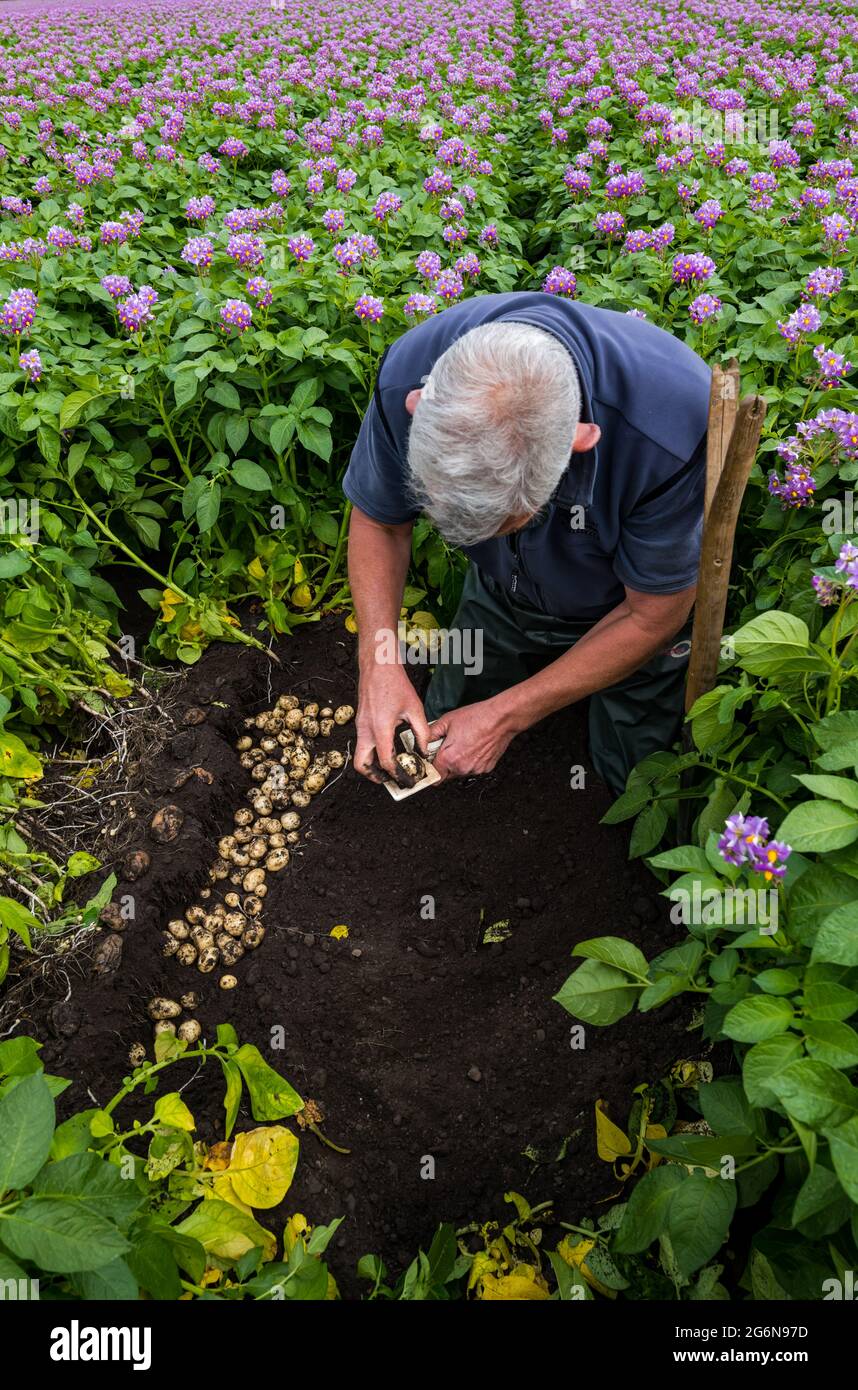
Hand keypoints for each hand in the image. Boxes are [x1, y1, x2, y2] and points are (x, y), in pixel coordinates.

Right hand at [354, 663, 431, 781]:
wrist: (378, 666)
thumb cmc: (395, 683)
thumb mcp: (415, 709)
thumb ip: (421, 733)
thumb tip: (424, 751)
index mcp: (380, 728)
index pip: (385, 761)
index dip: (397, 774)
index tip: (407, 780)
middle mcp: (365, 729)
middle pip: (361, 765)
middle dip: (375, 776)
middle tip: (391, 780)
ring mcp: (360, 726)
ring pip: (360, 755)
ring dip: (373, 765)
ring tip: (390, 768)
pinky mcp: (360, 721)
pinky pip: (363, 743)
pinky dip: (372, 752)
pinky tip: (388, 749)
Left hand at [429, 698, 517, 779]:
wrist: (501, 719)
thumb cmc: (478, 718)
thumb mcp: (447, 720)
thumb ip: (431, 733)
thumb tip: (424, 740)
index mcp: (449, 758)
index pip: (434, 776)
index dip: (431, 769)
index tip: (431, 763)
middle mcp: (462, 767)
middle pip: (446, 775)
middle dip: (444, 765)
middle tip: (448, 749)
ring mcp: (475, 769)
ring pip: (460, 772)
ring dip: (458, 763)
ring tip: (463, 745)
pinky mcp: (486, 768)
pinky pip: (473, 769)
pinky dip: (471, 761)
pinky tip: (473, 747)